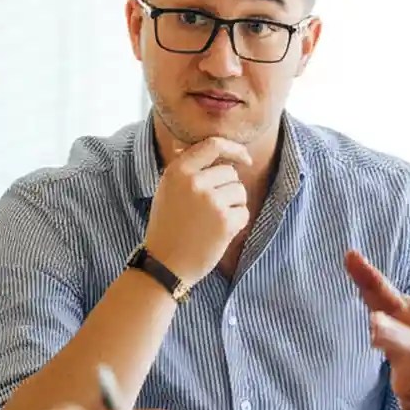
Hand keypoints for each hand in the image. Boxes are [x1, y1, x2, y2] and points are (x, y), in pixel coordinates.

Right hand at [143, 137, 251, 281]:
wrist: (164, 265)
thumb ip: (182, 168)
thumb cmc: (166, 227)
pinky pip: (243, 212)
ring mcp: (210, 201)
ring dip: (233, 205)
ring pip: (239, 191)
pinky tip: (218, 233)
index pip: (213, 145)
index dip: (234, 148)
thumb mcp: (165, 191)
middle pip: (230, 172)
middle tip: (210, 209)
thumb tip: (190, 146)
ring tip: (212, 222)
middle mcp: (194, 182)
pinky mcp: (224, 222)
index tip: (245, 158)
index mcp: (177, 171)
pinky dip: (237, 223)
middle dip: (227, 188)